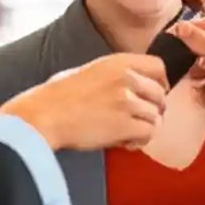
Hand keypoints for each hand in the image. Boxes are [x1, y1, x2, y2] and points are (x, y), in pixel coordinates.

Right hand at [0, 53, 168, 150]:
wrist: (43, 116)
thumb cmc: (57, 97)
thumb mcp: (90, 71)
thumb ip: (116, 74)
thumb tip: (135, 84)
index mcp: (118, 62)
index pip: (159, 67)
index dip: (160, 83)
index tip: (152, 95)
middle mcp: (126, 78)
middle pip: (161, 95)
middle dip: (153, 110)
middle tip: (137, 121)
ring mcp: (127, 101)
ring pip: (156, 116)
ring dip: (144, 127)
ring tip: (125, 133)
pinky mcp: (125, 124)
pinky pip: (149, 133)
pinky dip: (140, 141)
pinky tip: (124, 142)